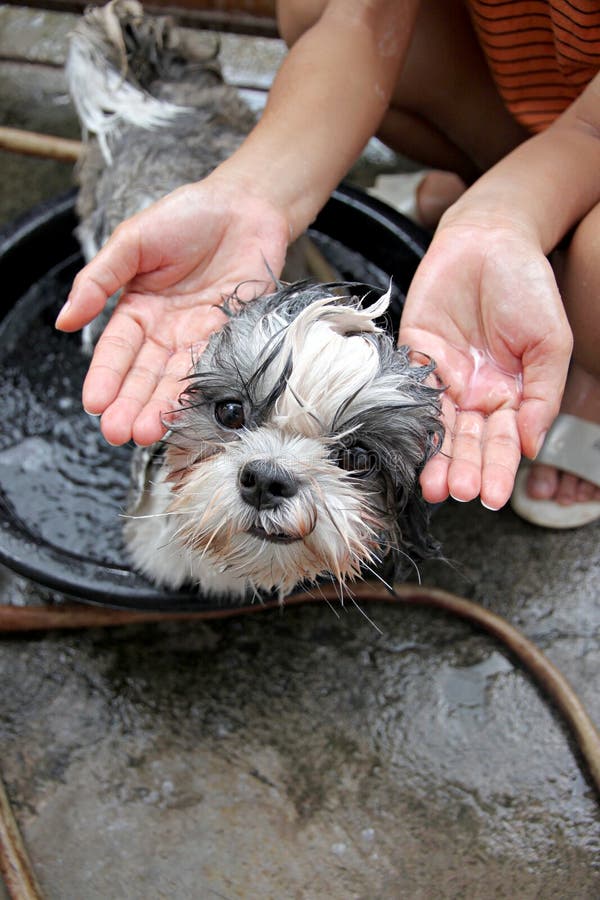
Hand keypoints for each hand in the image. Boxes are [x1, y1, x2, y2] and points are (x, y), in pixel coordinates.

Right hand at [56, 174, 288, 444]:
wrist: (245, 205)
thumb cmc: (187, 216)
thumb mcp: (132, 241)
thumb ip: (100, 279)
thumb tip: (63, 319)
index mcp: (138, 310)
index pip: (116, 350)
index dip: (105, 377)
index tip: (95, 403)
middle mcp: (167, 331)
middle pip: (144, 375)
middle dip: (130, 404)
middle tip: (117, 433)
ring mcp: (199, 338)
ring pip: (176, 380)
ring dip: (161, 408)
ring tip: (145, 433)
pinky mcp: (233, 338)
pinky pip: (214, 369)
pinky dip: (199, 391)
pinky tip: (185, 413)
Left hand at [400, 218, 572, 509]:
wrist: (490, 240)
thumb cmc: (527, 286)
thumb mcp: (550, 342)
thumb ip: (542, 394)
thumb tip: (531, 444)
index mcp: (511, 395)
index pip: (503, 442)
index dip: (498, 469)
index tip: (492, 496)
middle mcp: (474, 394)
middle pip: (467, 442)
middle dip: (464, 469)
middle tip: (460, 493)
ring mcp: (443, 378)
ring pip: (436, 428)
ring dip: (435, 458)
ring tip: (434, 486)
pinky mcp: (414, 358)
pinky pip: (411, 393)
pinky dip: (410, 419)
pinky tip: (410, 445)